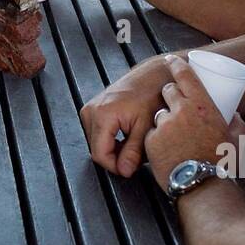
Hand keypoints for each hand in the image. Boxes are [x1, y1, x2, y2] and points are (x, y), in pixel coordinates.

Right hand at [80, 56, 177, 176]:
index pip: (99, 154)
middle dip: (116, 157)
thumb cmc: (154, 95)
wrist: (154, 75)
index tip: (129, 168)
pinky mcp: (93, 107)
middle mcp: (92, 110)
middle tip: (136, 155)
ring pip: (97, 142)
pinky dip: (111, 138)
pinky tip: (127, 134)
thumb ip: (133, 152)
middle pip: (96, 148)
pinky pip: (98, 132)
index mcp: (102, 114)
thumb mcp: (146, 127)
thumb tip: (124, 170)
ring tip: (134, 142)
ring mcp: (90, 107)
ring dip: (113, 148)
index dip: (115, 166)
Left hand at [144, 55, 232, 187]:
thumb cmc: (222, 163)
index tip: (171, 60)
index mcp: (202, 105)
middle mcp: (180, 110)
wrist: (202, 186)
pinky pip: (152, 133)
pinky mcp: (151, 140)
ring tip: (175, 136)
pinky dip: (157, 138)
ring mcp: (163, 125)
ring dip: (164, 119)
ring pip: (159, 113)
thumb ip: (238, 124)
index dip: (176, 65)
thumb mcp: (236, 140)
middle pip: (168, 91)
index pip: (185, 75)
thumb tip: (235, 115)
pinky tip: (167, 150)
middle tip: (177, 107)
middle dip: (171, 95)